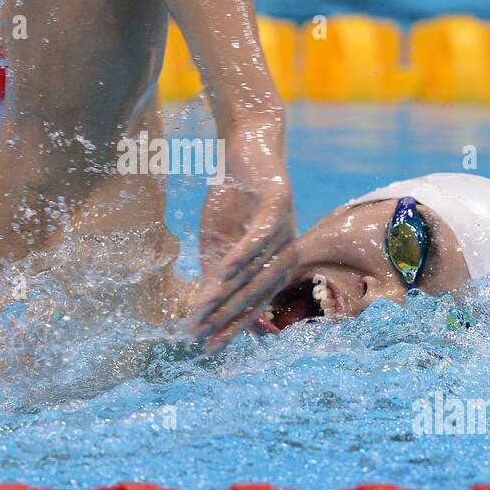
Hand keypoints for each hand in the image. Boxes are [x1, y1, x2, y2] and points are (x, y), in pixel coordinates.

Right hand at [189, 118, 295, 350]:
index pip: (254, 302)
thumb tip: (204, 307)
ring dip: (230, 290)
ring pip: (258, 267)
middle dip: (228, 315)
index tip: (207, 346)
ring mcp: (288, 227)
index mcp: (275, 262)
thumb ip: (216, 271)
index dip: (231, 324)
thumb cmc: (232, 194)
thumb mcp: (216, 238)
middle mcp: (287, 250)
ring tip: (205, 308)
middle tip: (201, 333)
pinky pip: (261, 234)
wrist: (246, 144)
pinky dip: (243, 253)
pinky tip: (224, 268)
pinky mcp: (281, 202)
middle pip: (257, 291)